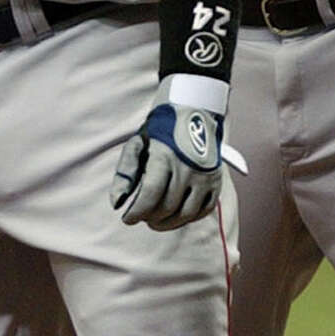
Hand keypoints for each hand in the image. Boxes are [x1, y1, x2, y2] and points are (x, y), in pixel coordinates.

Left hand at [112, 101, 223, 229]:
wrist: (193, 112)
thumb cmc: (160, 131)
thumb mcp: (137, 144)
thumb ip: (124, 174)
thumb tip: (117, 203)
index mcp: (164, 156)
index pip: (150, 194)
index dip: (137, 212)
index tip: (127, 219)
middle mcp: (187, 167)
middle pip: (167, 206)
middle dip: (151, 218)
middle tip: (143, 218)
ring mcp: (205, 176)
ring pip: (186, 213)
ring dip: (169, 223)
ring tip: (156, 221)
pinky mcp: (217, 181)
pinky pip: (204, 210)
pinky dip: (188, 218)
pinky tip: (176, 216)